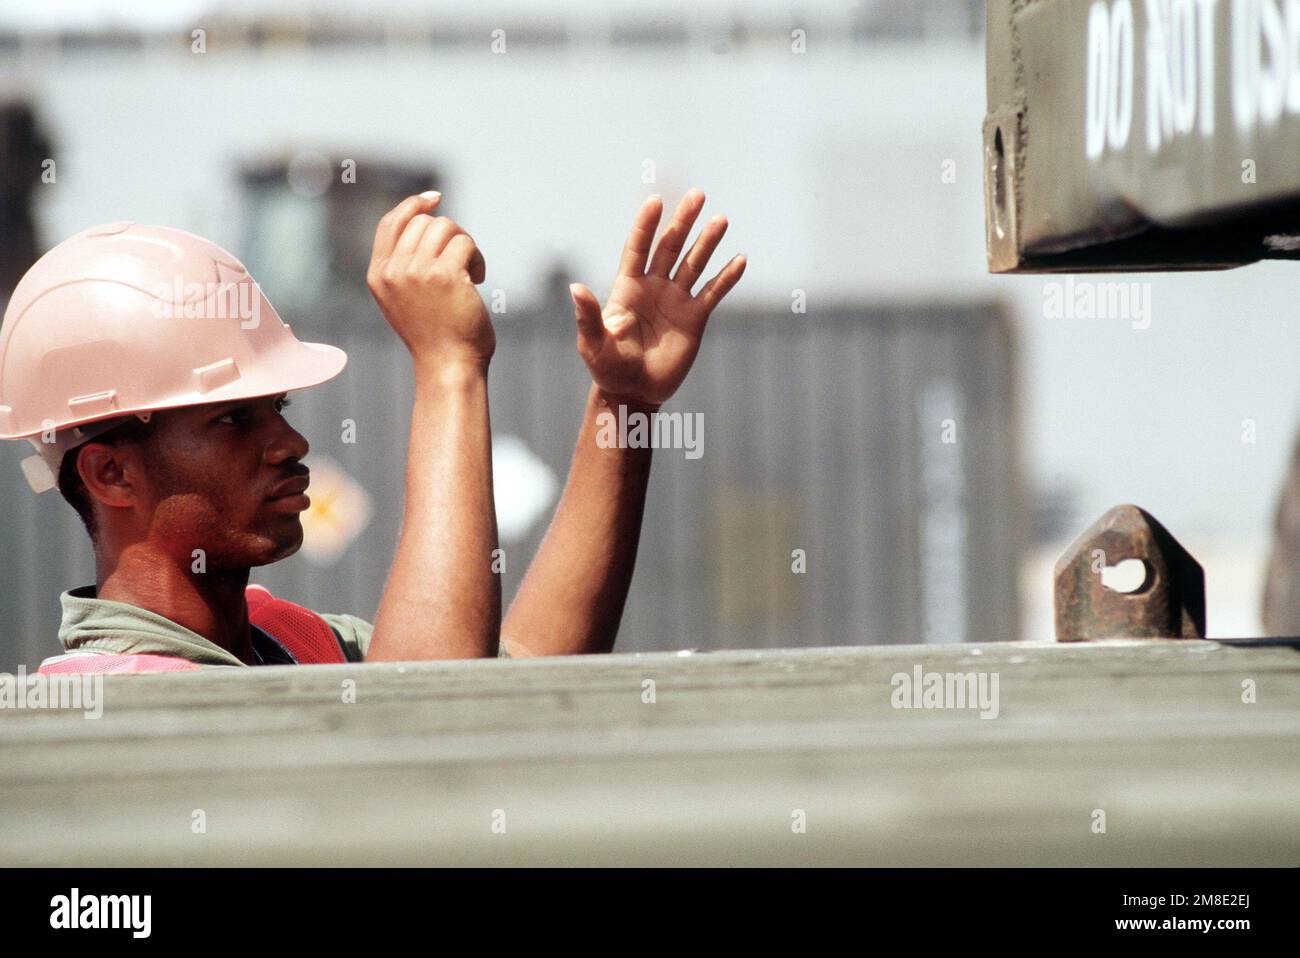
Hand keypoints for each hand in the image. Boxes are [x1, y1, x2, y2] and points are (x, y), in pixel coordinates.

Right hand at [366, 192, 493, 370]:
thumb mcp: (405, 299)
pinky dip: (478, 259)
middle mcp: (393, 271)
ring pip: (446, 228)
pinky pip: (465, 244)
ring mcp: (417, 272)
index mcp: (378, 275)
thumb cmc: (434, 335)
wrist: (448, 365)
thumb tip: (427, 221)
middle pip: (424, 223)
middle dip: (450, 235)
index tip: (434, 199)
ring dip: (465, 246)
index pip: (391, 223)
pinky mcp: (445, 275)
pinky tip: (479, 279)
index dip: (413, 205)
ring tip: (472, 272)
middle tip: (464, 261)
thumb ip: (404, 265)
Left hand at [570, 189, 745, 407]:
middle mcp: (653, 287)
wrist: (634, 393)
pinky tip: (739, 260)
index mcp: (627, 287)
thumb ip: (588, 316)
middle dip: (683, 221)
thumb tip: (575, 288)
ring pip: (693, 264)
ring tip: (721, 220)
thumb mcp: (593, 344)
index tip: (655, 200)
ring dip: (707, 242)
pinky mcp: (694, 319)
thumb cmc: (607, 368)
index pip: (638, 248)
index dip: (646, 225)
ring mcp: (675, 301)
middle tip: (697, 194)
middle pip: (670, 246)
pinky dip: (726, 278)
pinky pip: (712, 293)